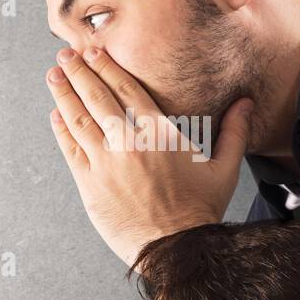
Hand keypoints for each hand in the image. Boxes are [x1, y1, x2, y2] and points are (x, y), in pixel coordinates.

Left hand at [45, 47, 252, 265]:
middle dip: (79, 72)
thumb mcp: (224, 167)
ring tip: (53, 75)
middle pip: (98, 98)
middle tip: (64, 53)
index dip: (107, 68)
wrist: (176, 248)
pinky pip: (71, 150)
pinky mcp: (89, 185)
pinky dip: (61, 131)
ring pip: (79, 120)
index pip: (127, 90)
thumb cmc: (199, 210)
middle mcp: (128, 143)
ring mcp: (105, 163)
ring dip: (64, 95)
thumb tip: (246, 103)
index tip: (93, 52)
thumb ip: (233, 131)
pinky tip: (55, 115)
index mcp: (159, 133)